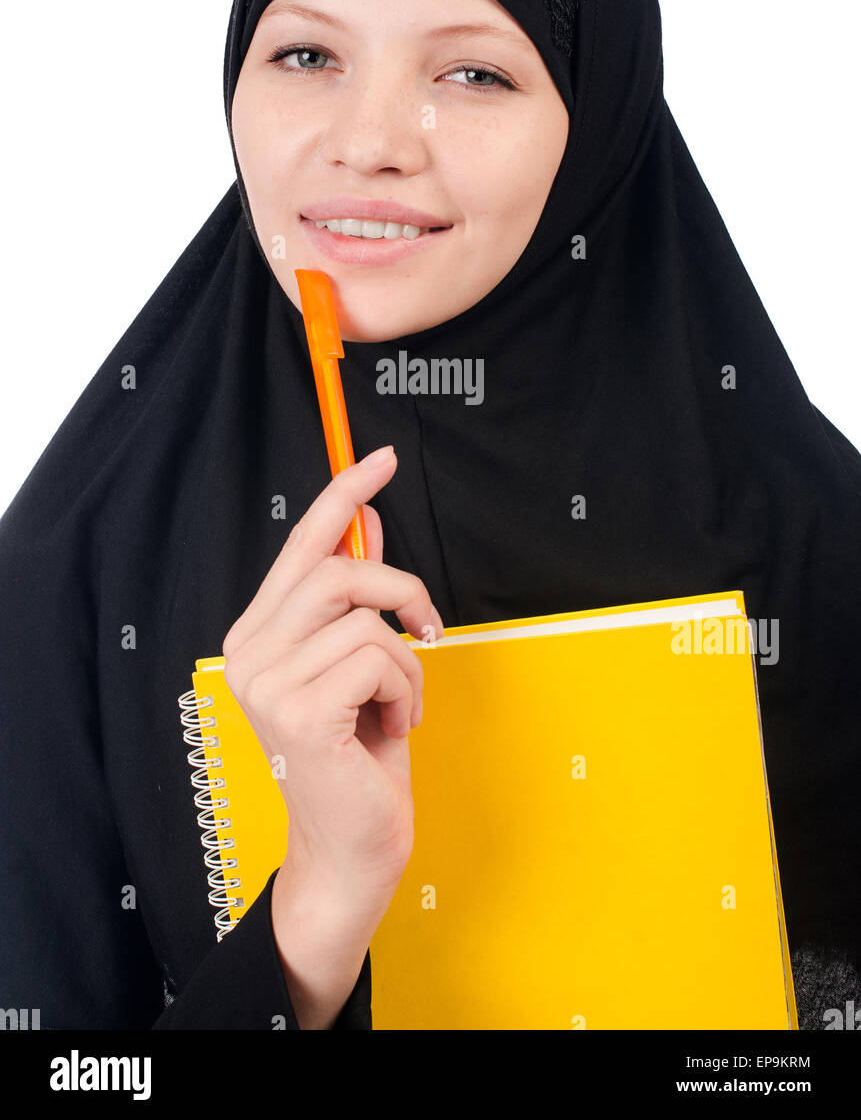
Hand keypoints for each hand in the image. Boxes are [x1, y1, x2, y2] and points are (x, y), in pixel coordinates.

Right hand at [221, 445, 442, 912]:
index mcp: (259, 634)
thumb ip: (357, 598)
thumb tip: (371, 523)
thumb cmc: (357, 757)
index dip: (344, 495)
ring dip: (407, 661)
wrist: (351, 848)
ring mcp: (266, 681)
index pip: (302, 543)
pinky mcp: (296, 710)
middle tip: (426, 628)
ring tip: (396, 703)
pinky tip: (389, 726)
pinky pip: (379, 658)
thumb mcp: (360, 665)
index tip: (381, 458)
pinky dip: (405, 690)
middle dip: (401, 591)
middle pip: (338, 569)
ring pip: (367, 618)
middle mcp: (249, 651)